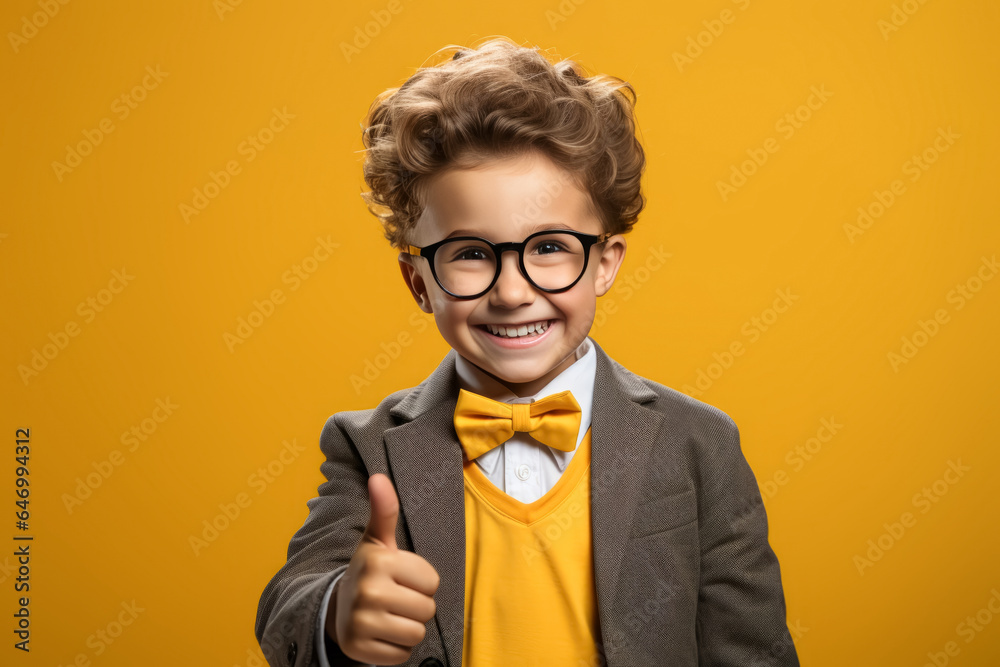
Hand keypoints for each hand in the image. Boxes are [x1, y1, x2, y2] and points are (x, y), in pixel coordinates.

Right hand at [327, 473, 440, 664]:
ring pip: (417, 633)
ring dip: (407, 627)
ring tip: (389, 615)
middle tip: (395, 597)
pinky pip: (402, 654)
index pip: (432, 581)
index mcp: (379, 561)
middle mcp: (368, 590)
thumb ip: (385, 510)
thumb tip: (379, 477)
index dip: (421, 581)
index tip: (400, 577)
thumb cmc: (369, 570)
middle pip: (427, 609)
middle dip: (416, 605)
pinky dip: (395, 648)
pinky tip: (381, 632)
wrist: (335, 606)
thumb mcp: (377, 540)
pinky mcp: (359, 648)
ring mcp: (361, 622)